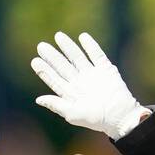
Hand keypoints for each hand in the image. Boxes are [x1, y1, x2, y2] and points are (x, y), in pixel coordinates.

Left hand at [31, 31, 149, 139]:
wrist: (119, 115)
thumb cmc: (95, 119)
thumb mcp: (72, 114)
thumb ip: (56, 105)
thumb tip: (38, 99)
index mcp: (71, 94)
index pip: (55, 79)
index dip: (45, 71)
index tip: (35, 61)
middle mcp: (80, 83)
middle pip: (63, 66)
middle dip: (52, 56)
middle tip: (41, 46)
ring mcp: (92, 75)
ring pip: (77, 57)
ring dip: (68, 47)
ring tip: (58, 36)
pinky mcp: (105, 69)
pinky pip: (96, 55)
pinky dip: (90, 46)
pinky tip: (82, 37)